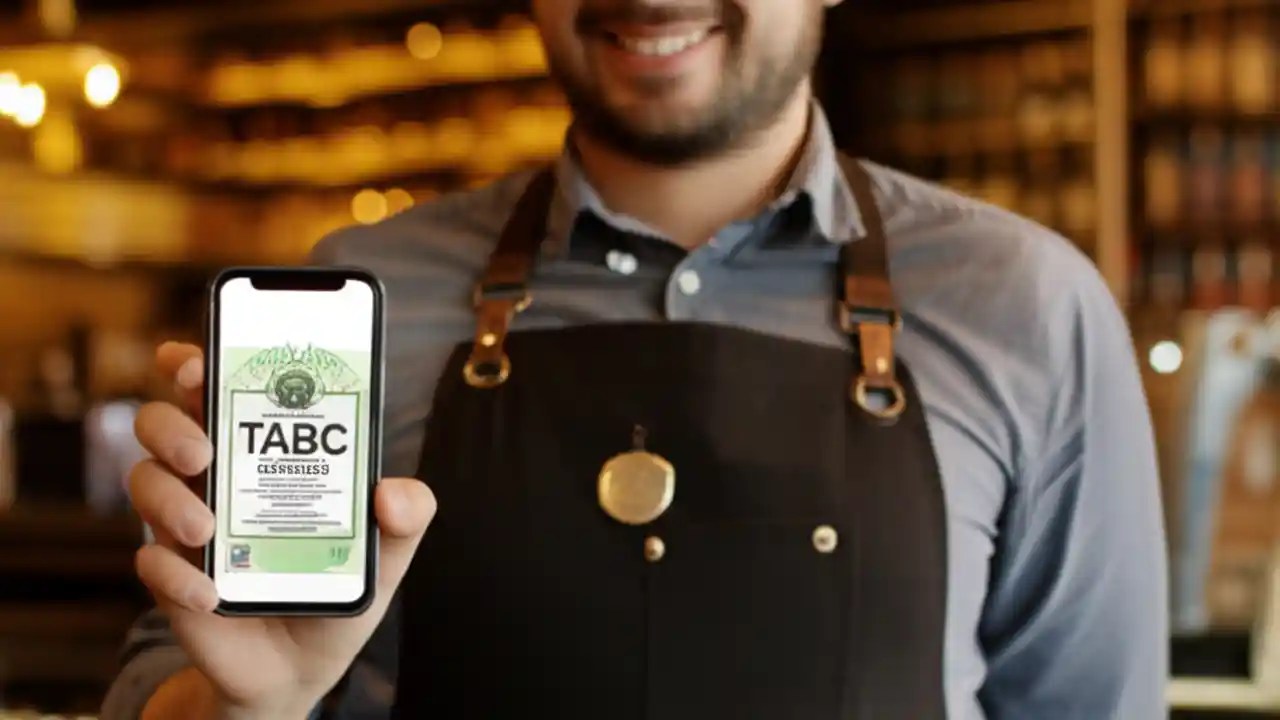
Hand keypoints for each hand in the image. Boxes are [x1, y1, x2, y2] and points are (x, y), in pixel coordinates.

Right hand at [130, 342, 435, 717]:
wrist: (304, 663)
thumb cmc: (337, 582)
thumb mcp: (387, 550)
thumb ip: (407, 516)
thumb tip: (394, 494)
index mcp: (261, 450)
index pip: (216, 390)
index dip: (193, 364)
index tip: (191, 361)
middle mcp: (214, 477)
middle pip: (161, 424)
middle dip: (171, 424)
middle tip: (204, 450)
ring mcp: (186, 525)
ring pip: (144, 483)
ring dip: (169, 500)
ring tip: (207, 527)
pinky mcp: (173, 578)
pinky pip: (151, 565)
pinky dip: (175, 576)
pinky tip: (210, 593)